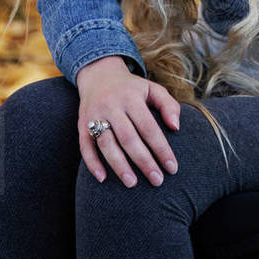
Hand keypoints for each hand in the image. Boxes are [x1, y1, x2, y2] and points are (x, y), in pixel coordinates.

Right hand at [76, 55, 180, 187]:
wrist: (99, 74)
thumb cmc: (132, 88)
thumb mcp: (152, 89)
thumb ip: (168, 105)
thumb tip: (176, 127)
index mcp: (132, 97)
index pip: (148, 127)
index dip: (161, 149)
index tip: (172, 168)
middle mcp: (112, 106)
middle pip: (128, 138)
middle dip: (144, 162)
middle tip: (157, 181)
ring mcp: (95, 115)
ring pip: (107, 144)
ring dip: (119, 166)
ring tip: (132, 183)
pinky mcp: (82, 124)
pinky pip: (85, 146)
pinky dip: (92, 163)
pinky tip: (103, 179)